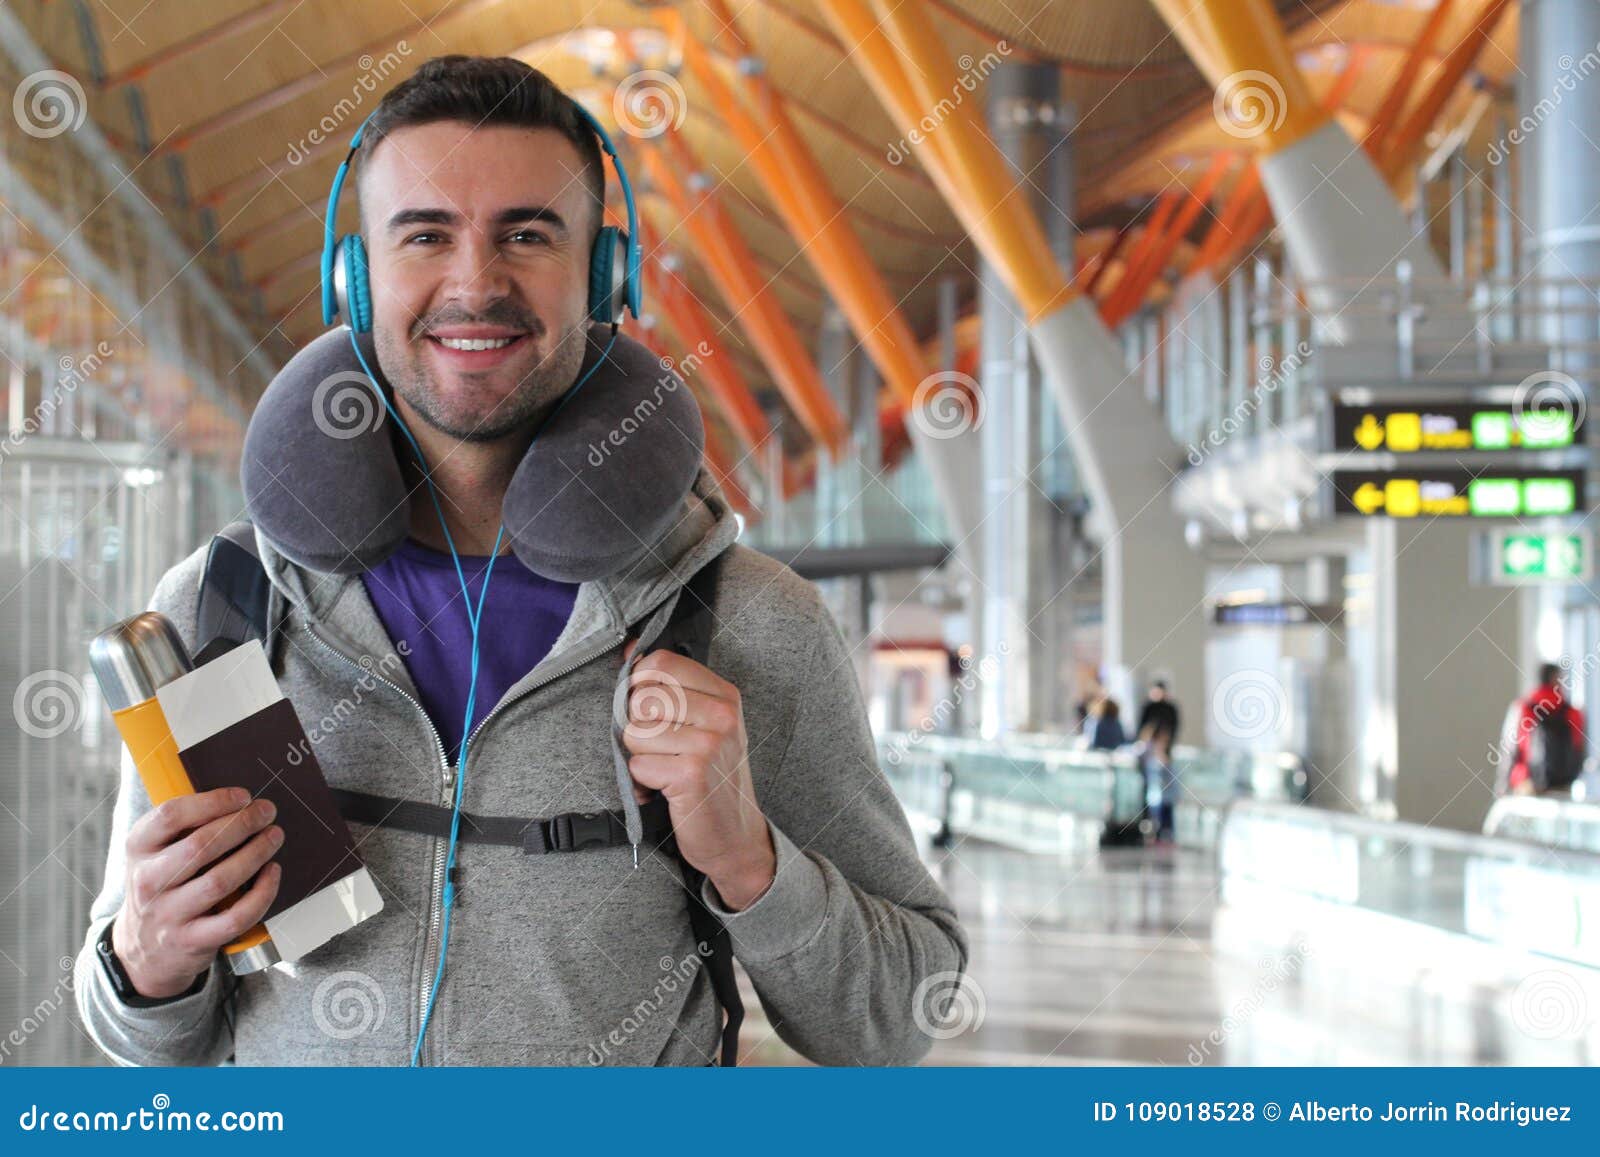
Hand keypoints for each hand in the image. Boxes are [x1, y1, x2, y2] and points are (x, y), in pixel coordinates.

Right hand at [113, 788, 282, 997]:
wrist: (143, 950)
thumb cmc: (162, 886)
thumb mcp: (155, 853)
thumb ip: (183, 827)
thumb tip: (238, 799)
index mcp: (138, 849)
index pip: (170, 816)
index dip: (213, 801)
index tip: (243, 796)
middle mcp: (148, 882)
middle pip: (201, 846)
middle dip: (242, 824)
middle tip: (267, 812)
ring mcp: (168, 915)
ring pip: (220, 880)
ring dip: (255, 853)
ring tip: (274, 836)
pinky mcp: (191, 941)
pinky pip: (235, 917)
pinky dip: (261, 893)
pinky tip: (272, 872)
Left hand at [621, 639, 774, 910]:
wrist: (736, 835)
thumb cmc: (712, 777)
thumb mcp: (703, 723)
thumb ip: (670, 687)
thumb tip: (628, 649)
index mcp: (725, 694)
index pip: (660, 664)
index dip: (638, 685)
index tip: (648, 711)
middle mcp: (722, 714)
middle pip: (641, 699)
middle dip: (637, 729)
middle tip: (661, 751)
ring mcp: (710, 743)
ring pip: (634, 733)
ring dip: (640, 758)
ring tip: (665, 771)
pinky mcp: (692, 774)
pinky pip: (638, 766)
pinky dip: (643, 784)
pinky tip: (666, 790)